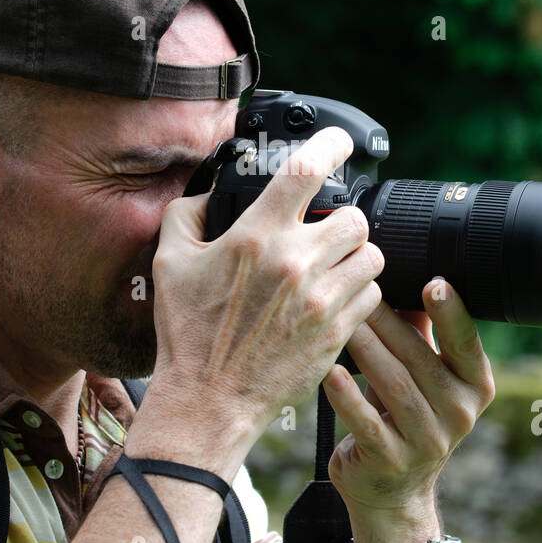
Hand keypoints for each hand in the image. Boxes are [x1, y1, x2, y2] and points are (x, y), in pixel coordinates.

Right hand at [148, 126, 384, 443]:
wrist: (207, 402)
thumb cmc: (188, 335)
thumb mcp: (169, 263)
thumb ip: (188, 214)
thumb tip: (210, 193)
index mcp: (255, 237)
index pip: (305, 170)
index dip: (331, 143)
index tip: (340, 140)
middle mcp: (294, 263)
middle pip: (355, 216)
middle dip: (344, 219)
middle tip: (327, 231)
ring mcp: (320, 300)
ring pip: (371, 256)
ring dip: (355, 256)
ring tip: (334, 267)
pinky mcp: (336, 333)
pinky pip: (372, 297)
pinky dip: (360, 293)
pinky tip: (335, 299)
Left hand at [323, 277, 493, 542]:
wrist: (391, 489)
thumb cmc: (405, 414)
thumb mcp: (424, 372)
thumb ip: (422, 328)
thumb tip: (411, 267)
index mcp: (476, 385)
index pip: (466, 343)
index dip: (452, 313)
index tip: (434, 282)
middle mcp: (460, 413)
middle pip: (419, 357)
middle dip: (387, 321)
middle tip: (357, 289)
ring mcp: (428, 441)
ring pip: (392, 384)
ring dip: (364, 348)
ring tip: (340, 319)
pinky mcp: (391, 460)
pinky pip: (367, 422)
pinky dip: (347, 396)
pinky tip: (329, 372)